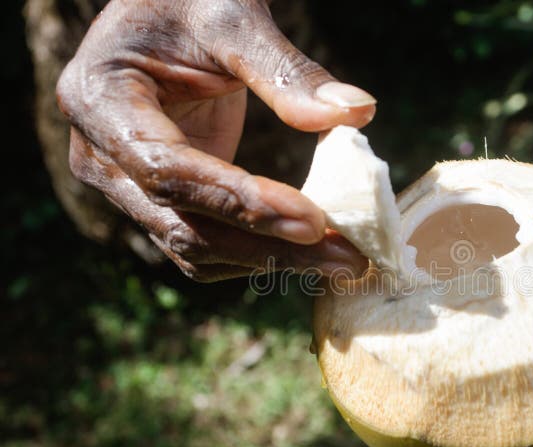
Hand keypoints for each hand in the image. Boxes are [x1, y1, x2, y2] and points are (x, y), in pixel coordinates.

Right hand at [57, 0, 373, 280]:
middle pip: (183, 226)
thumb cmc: (188, 2)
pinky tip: (312, 249)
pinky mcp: (163, 201)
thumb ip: (287, 70)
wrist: (165, 13)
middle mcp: (102, 158)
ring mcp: (129, 186)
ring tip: (343, 258)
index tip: (314, 222)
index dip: (241, 202)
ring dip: (270, 260)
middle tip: (348, 258)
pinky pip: (207, 244)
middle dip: (269, 247)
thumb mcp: (232, 17)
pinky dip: (259, 252)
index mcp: (101, 102)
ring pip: (196, 249)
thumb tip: (357, 113)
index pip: (169, 172)